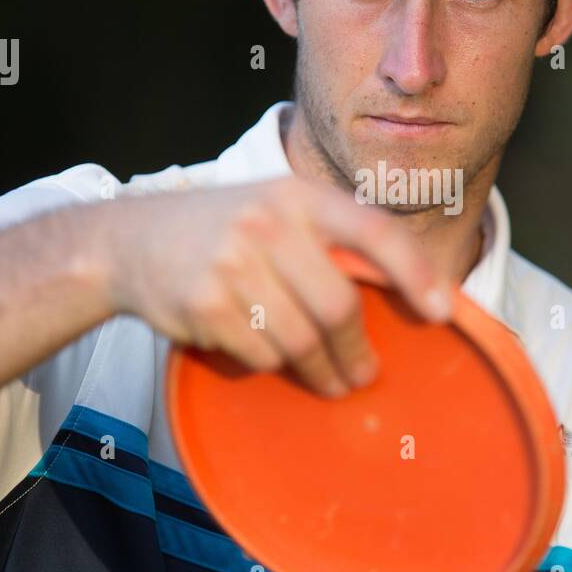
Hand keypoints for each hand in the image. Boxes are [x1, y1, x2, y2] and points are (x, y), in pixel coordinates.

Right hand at [105, 174, 451, 396]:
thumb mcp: (280, 211)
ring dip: (317, 369)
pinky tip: (258, 348)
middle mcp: (269, 222)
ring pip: (300, 340)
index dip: (414, 271)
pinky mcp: (204, 302)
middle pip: (337, 306)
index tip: (441, 311)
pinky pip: (260, 355)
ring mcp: (232, 261)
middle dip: (356, 352)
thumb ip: (334, 242)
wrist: (131, 240)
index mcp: (300, 195)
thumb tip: (412, 294)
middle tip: (363, 376)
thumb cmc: (228, 229)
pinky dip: (268, 364)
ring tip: (324, 376)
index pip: (374, 230)